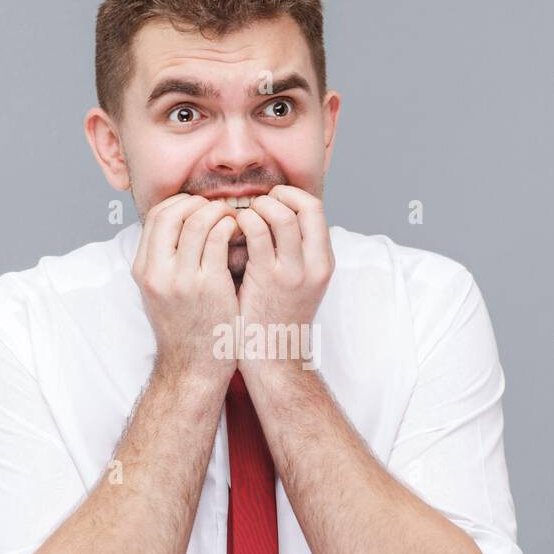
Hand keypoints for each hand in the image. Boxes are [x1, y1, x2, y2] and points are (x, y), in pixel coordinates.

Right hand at [133, 194, 239, 388]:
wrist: (193, 368)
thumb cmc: (184, 330)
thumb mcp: (160, 293)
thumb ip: (164, 261)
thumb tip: (180, 225)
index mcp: (144, 270)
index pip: (156, 217)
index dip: (179, 204)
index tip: (198, 207)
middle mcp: (158, 272)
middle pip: (173, 213)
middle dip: (198, 203)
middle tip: (217, 209)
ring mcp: (183, 279)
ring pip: (198, 222)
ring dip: (218, 213)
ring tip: (232, 219)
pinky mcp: (210, 286)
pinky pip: (220, 240)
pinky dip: (231, 228)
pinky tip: (240, 235)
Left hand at [233, 185, 334, 379]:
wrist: (271, 357)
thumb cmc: (275, 319)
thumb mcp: (297, 284)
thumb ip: (292, 254)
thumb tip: (272, 219)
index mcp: (323, 262)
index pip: (315, 208)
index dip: (291, 196)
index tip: (270, 202)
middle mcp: (314, 265)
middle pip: (305, 206)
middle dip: (276, 197)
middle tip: (254, 206)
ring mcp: (293, 272)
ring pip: (281, 215)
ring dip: (257, 208)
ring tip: (241, 219)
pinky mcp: (267, 279)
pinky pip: (256, 233)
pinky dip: (242, 223)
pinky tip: (230, 233)